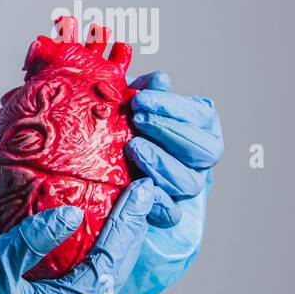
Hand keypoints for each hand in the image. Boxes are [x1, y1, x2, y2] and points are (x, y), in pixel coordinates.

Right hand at [0, 178, 156, 293]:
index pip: (105, 268)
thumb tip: (72, 213)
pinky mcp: (30, 284)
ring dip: (112, 237)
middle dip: (130, 234)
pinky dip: (86, 239)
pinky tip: (87, 216)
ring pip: (94, 267)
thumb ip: (33, 239)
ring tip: (126, 205)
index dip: (126, 232)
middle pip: (109, 270)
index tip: (140, 197)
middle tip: (144, 195)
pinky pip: (71, 261)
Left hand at [125, 72, 222, 227]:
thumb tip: (160, 80)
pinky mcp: (164, 214)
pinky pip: (171, 213)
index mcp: (196, 129)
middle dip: (170, 132)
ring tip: (132, 147)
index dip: (174, 107)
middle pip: (206, 150)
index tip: (141, 99)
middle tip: (137, 119)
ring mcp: (183, 187)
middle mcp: (196, 160)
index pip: (202, 116)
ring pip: (190, 182)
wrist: (88, 170)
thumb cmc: (115, 131)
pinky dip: (158, 202)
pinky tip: (139, 186)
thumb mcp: (125, 109)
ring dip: (161, 162)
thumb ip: (143, 94)